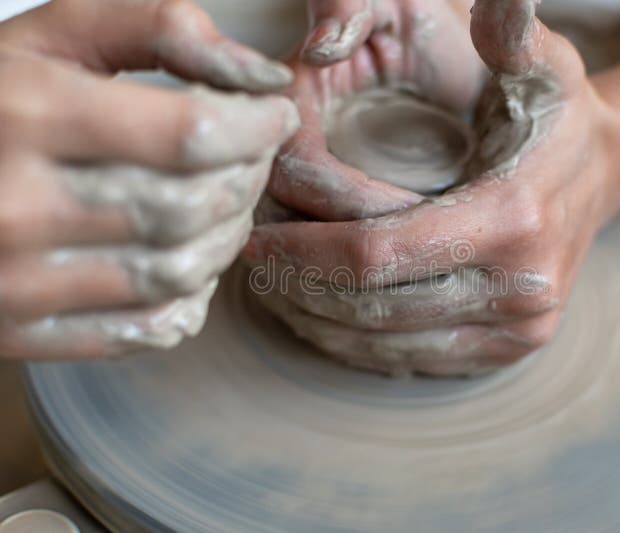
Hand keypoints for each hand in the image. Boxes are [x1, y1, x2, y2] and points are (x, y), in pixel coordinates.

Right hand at [0, 0, 298, 358]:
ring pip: (180, 272)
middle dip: (248, 178)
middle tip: (253, 158)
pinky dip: (191, 296)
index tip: (274, 118)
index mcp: (26, 113)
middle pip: (193, 207)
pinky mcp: (20, 333)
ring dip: (227, 237)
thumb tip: (260, 79)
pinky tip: (186, 259)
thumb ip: (157, 29)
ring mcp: (16, 282)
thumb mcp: (54, 36)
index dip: (255, 128)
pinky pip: (148, 329)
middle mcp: (15, 205)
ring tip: (225, 204)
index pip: (190, 133)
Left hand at [247, 0, 619, 375]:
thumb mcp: (540, 64)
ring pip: (386, 342)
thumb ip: (510, 33)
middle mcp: (520, 287)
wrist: (606, 175)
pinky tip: (325, 316)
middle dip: (301, 286)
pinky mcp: (512, 349)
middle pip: (373, 306)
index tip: (258, 236)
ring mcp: (519, 328)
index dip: (305, 250)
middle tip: (256, 263)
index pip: (377, 252)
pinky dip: (357, 344)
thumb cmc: (556, 116)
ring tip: (278, 288)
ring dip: (319, 319)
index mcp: (512, 217)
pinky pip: (413, 358)